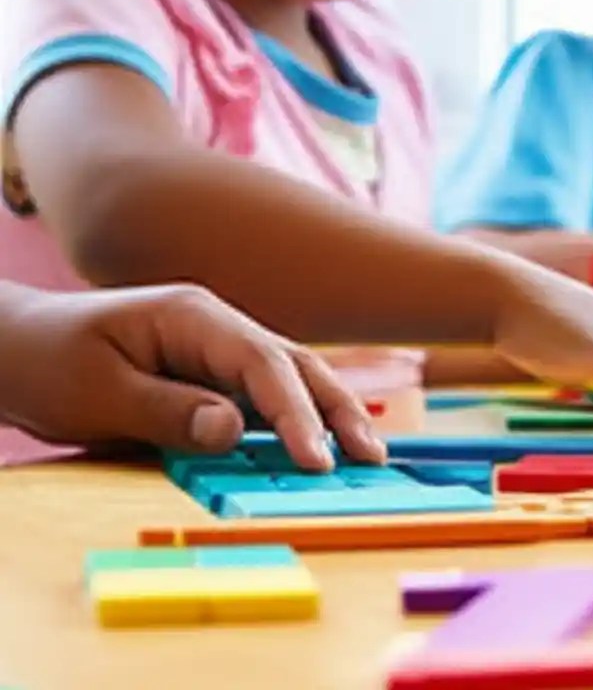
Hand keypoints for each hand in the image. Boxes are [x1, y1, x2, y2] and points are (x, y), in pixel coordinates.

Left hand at [0, 283, 384, 469]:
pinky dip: (299, 421)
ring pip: (291, 380)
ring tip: (366, 454)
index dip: (297, 412)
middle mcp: (219, 328)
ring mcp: (219, 352)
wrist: (13, 347)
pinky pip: (266, 399)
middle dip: (338, 409)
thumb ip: (167, 410)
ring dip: (329, 415)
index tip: (317, 460)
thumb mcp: (98, 391)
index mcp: (194, 318)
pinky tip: (323, 447)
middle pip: (296, 365)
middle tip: (371, 456)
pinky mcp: (212, 378)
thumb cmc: (48, 361)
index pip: (263, 363)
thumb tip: (234, 429)